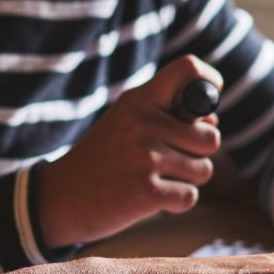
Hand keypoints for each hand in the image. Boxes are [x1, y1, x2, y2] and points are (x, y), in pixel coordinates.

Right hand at [39, 55, 223, 247]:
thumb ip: (167, 117)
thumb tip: (213, 120)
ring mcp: (145, 157)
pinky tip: (152, 200)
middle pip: (210, 137)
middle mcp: (143, 123)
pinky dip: (177, 204)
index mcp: (138, 100)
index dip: (209, 82)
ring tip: (155, 180)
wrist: (60, 198)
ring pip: (204, 170)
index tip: (211, 96)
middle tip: (169, 162)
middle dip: (198, 155)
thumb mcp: (126, 124)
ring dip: (186, 181)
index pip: (188, 69)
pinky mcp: (147, 191)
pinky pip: (190, 196)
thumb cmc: (102, 161)